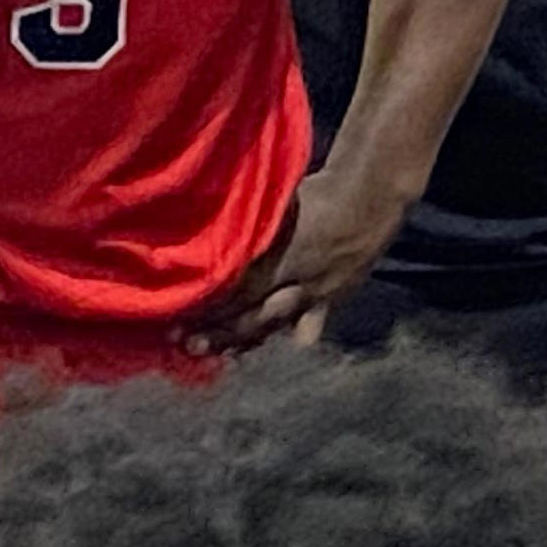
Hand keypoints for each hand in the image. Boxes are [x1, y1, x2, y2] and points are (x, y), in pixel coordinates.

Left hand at [189, 159, 410, 350]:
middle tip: (186, 344)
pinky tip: (281, 344)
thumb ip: (244, 225)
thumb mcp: (272, 204)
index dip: (207, 307)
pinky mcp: (334, 296)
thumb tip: (207, 237)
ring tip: (222, 353)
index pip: (236, 289)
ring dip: (247, 340)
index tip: (177, 316)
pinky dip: (296, 334)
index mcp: (276, 255)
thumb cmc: (313, 192)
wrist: (370, 195)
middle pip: (251, 314)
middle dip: (218, 332)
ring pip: (275, 324)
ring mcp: (316, 292)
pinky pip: (311, 323)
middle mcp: (294, 280)